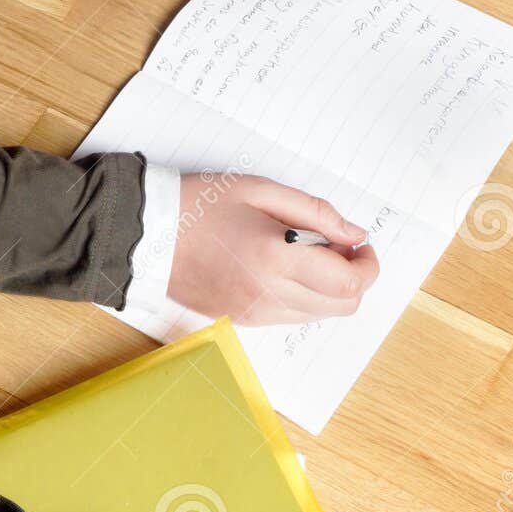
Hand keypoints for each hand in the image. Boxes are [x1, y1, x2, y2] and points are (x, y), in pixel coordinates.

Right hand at [167, 174, 379, 325]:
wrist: (145, 235)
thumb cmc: (198, 205)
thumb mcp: (260, 190)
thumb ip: (315, 212)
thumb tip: (354, 235)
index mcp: (276, 258)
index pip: (349, 283)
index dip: (367, 266)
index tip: (360, 245)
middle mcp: (269, 295)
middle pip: (341, 306)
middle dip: (353, 279)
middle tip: (338, 248)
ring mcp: (254, 313)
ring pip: (318, 315)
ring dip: (327, 289)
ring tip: (305, 254)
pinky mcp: (241, 320)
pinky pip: (290, 316)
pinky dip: (301, 296)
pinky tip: (281, 268)